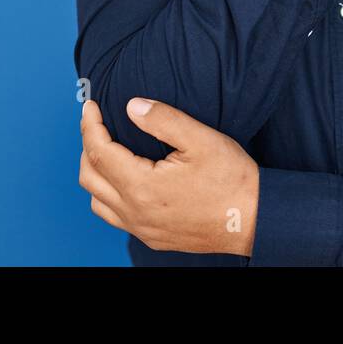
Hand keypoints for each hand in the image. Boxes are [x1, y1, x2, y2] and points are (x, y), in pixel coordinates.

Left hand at [78, 98, 258, 255]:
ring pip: (98, 202)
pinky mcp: (153, 237)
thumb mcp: (201, 139)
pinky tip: (126, 180)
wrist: (254, 219)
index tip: (91, 105)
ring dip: (96, 173)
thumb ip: (164, 120)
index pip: (100, 151)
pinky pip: (116, 217)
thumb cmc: (232, 180)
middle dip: (88, 146)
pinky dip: (109, 195)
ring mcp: (143, 229)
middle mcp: (136, 213)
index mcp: (142, 187)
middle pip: (90, 177)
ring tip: (108, 150)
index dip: (90, 125)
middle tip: (98, 123)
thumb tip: (132, 106)